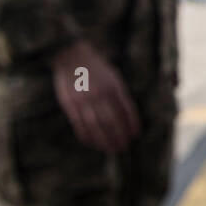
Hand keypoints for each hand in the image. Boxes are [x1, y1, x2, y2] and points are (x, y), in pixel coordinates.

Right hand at [50, 41, 141, 155]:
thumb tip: (128, 119)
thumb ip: (120, 96)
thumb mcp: (114, 77)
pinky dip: (87, 136)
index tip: (135, 135)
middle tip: (124, 147)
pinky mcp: (69, 104)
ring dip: (103, 141)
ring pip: (95, 126)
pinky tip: (93, 144)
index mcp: (113, 86)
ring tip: (110, 149)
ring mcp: (82, 99)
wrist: (71, 56)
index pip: (126, 109)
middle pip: (111, 121)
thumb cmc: (97, 68)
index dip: (131, 124)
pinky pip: (79, 125)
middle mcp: (98, 94)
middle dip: (118, 136)